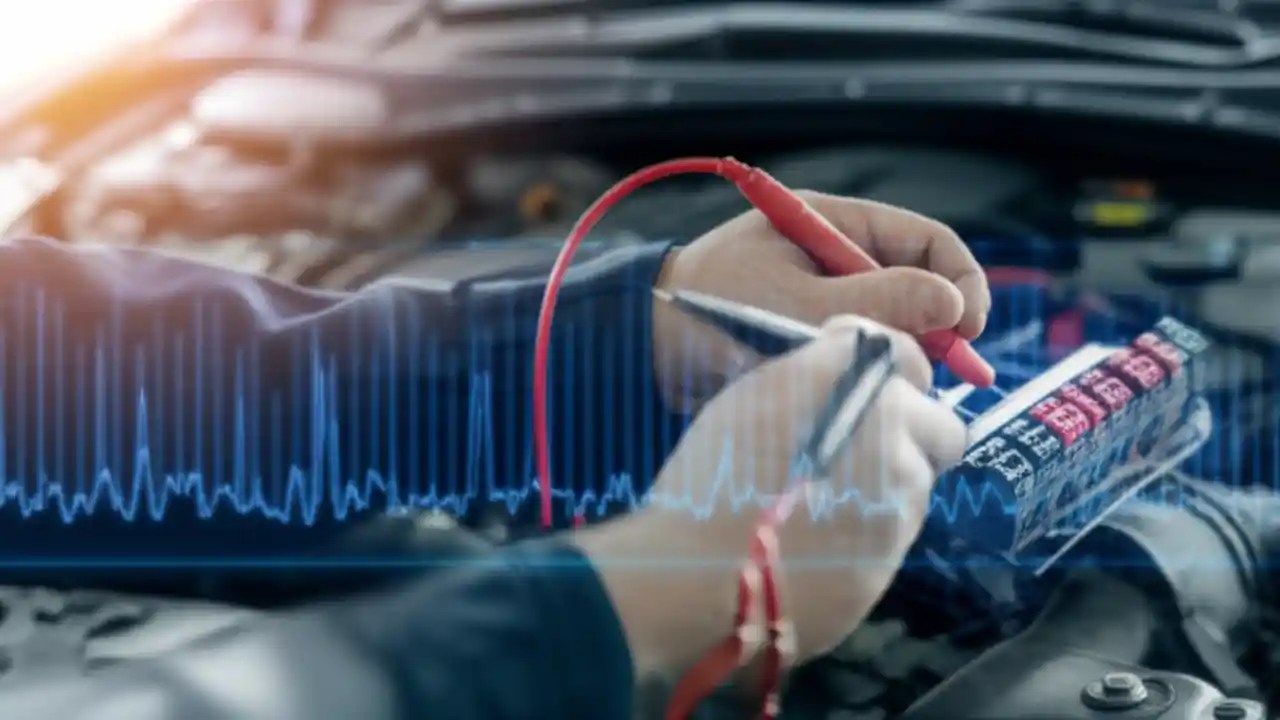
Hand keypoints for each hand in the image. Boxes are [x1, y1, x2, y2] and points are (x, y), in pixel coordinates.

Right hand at [576, 317, 966, 679]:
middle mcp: (886, 419)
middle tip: (862, 461)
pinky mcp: (900, 544)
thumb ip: (812, 378)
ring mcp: (900, 485)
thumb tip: (849, 375)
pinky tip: (831, 543)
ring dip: (893, 486)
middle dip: (912, 438)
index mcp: (842, 372)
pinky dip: (877, 529)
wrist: (697, 572)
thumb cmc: (706, 480)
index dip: (897, 379)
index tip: (878, 398)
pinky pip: (903, 525)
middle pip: (936, 421)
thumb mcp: (749, 400)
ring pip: (922, 478)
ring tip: (833, 509)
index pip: (906, 355)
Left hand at [652, 192, 990, 406]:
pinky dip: (872, 365)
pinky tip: (861, 389)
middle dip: (935, 325)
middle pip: (918, 282)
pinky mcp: (812, 330)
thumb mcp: (798, 303)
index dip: (961, 281)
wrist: (643, 347)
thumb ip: (878, 299)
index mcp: (831, 222)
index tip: (970, 330)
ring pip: (895, 320)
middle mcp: (835, 252)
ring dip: (902, 350)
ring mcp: (825, 292)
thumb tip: (954, 303)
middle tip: (933, 371)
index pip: (927, 241)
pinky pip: (863, 343)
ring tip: (883, 380)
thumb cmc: (710, 310)